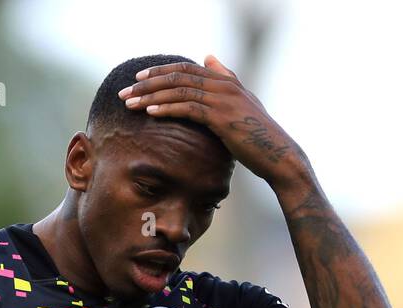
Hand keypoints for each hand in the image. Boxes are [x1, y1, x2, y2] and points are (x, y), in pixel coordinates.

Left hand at [118, 54, 309, 189]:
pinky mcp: (221, 117)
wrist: (277, 155)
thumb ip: (225, 79)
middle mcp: (223, 85)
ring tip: (130, 103)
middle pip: (178, 77)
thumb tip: (209, 57)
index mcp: (225, 81)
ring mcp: (222, 99)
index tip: (138, 79)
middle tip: (125, 91)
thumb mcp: (241, 102)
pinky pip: (188, 108)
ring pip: (179, 91)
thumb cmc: (257, 136)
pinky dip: (167, 108)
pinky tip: (150, 112)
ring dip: (151, 96)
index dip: (160, 72)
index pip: (186, 70)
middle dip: (148, 83)